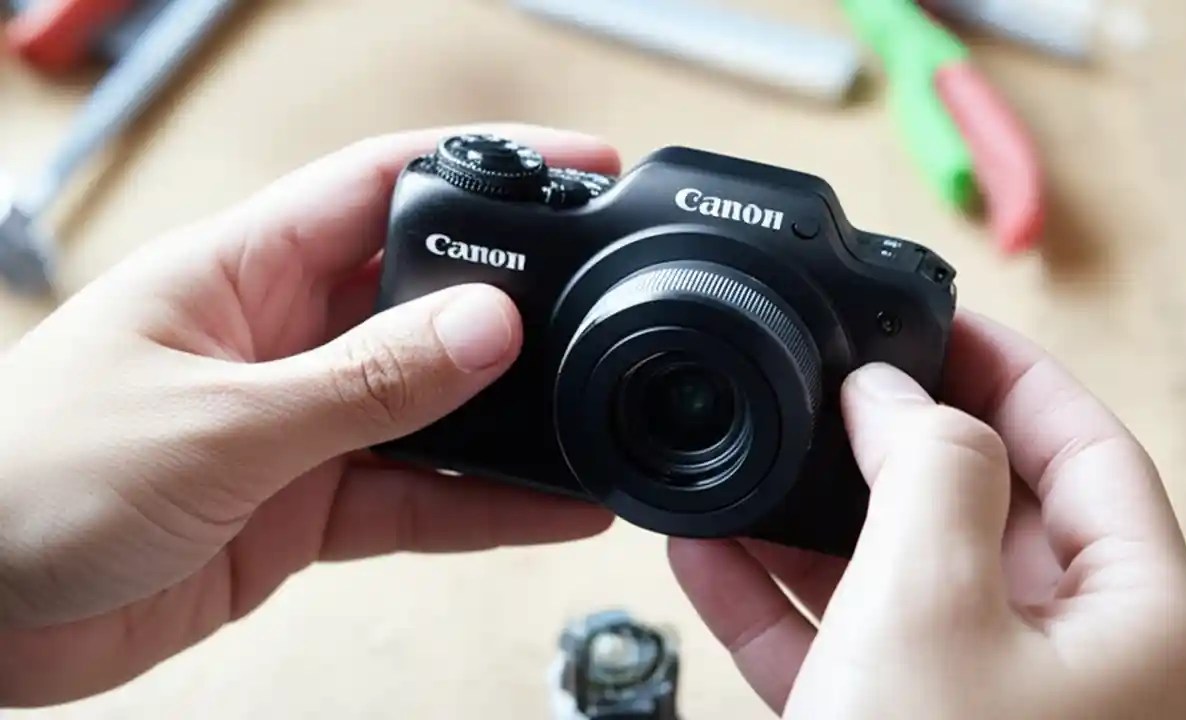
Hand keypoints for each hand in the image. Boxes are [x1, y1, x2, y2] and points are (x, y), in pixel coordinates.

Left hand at [0, 124, 618, 705]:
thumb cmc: (27, 481)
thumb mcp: (215, 422)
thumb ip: (360, 382)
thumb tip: (486, 328)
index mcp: (243, 270)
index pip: (384, 187)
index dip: (487, 167)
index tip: (578, 169)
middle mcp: (282, 337)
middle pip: (426, 300)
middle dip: (517, 308)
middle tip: (604, 315)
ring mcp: (299, 423)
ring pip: (433, 409)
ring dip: (510, 423)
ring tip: (593, 429)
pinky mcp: (303, 505)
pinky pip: (416, 498)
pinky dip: (482, 506)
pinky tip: (548, 507)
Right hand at [670, 312, 1185, 718]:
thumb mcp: (934, 602)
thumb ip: (931, 468)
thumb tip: (899, 396)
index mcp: (1134, 622)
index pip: (1086, 451)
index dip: (1011, 371)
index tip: (937, 320)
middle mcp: (1074, 665)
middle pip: (986, 510)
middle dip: (895, 446)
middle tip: (831, 383)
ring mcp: (982, 709)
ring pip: (901, 579)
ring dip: (816, 524)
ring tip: (753, 461)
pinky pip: (844, 647)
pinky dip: (778, 602)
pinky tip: (709, 553)